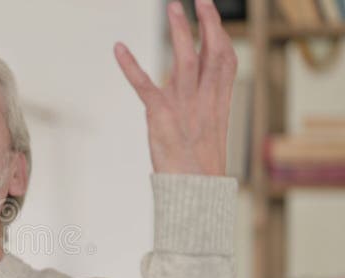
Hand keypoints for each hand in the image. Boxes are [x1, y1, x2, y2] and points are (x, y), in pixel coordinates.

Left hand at [113, 0, 236, 175]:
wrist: (195, 193)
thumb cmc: (198, 169)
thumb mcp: (205, 134)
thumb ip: (200, 109)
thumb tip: (192, 94)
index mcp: (218, 104)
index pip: (225, 61)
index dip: (219, 35)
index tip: (211, 14)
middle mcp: (204, 100)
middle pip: (211, 53)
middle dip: (206, 23)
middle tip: (198, 0)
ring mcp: (184, 107)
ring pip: (184, 60)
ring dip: (178, 31)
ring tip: (173, 7)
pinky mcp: (160, 116)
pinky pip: (144, 84)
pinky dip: (131, 65)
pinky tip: (119, 48)